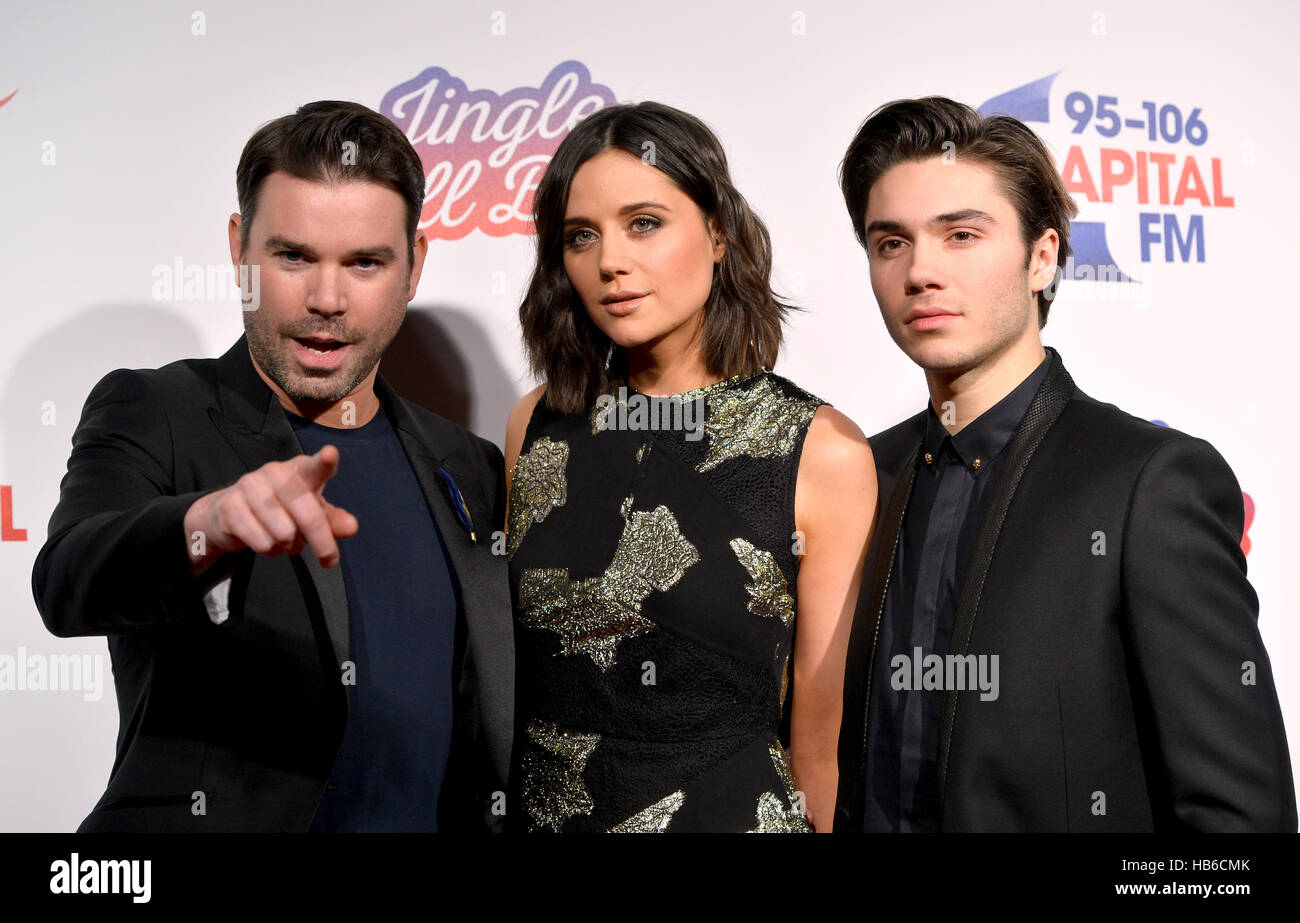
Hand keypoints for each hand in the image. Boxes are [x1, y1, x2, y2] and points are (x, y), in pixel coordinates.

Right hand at [183, 445, 357, 572]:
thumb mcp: (312, 512)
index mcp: (301, 469)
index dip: (324, 461)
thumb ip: (333, 520)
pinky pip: (262, 542)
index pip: (315, 466)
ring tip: (286, 539)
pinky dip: (270, 550)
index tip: (331, 454)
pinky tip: (266, 541)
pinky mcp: (230, 506)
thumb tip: (351, 527)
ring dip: (291, 546)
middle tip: (329, 560)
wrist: (230, 512)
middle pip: (309, 516)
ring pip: (285, 534)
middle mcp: (275, 472)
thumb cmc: (282, 509)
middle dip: (323, 544)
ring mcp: (250, 486)